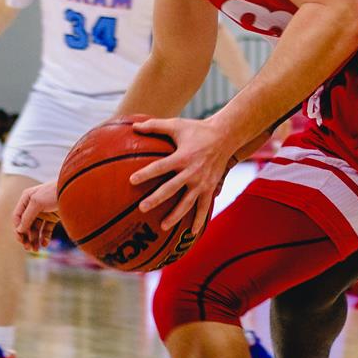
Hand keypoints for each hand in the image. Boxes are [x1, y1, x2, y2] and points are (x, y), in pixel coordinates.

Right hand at [13, 181, 60, 251]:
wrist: (75, 191)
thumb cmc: (54, 192)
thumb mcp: (37, 202)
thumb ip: (27, 216)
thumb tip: (19, 230)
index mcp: (27, 199)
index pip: (18, 216)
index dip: (18, 228)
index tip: (21, 240)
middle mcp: (33, 205)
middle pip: (26, 224)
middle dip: (26, 236)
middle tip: (27, 248)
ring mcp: (44, 212)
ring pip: (36, 228)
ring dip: (34, 239)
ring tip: (36, 249)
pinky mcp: (53, 217)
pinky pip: (46, 229)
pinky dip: (45, 237)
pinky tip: (45, 244)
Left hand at [129, 115, 236, 237]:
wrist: (226, 136)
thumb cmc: (197, 129)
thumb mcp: (176, 124)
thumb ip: (154, 126)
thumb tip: (133, 126)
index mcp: (182, 156)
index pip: (160, 167)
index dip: (146, 173)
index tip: (132, 180)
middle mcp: (192, 171)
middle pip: (171, 188)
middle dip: (156, 199)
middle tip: (142, 208)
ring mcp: (202, 182)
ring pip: (187, 203)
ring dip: (175, 216)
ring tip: (163, 226)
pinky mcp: (210, 187)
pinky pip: (204, 207)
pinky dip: (199, 220)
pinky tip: (192, 232)